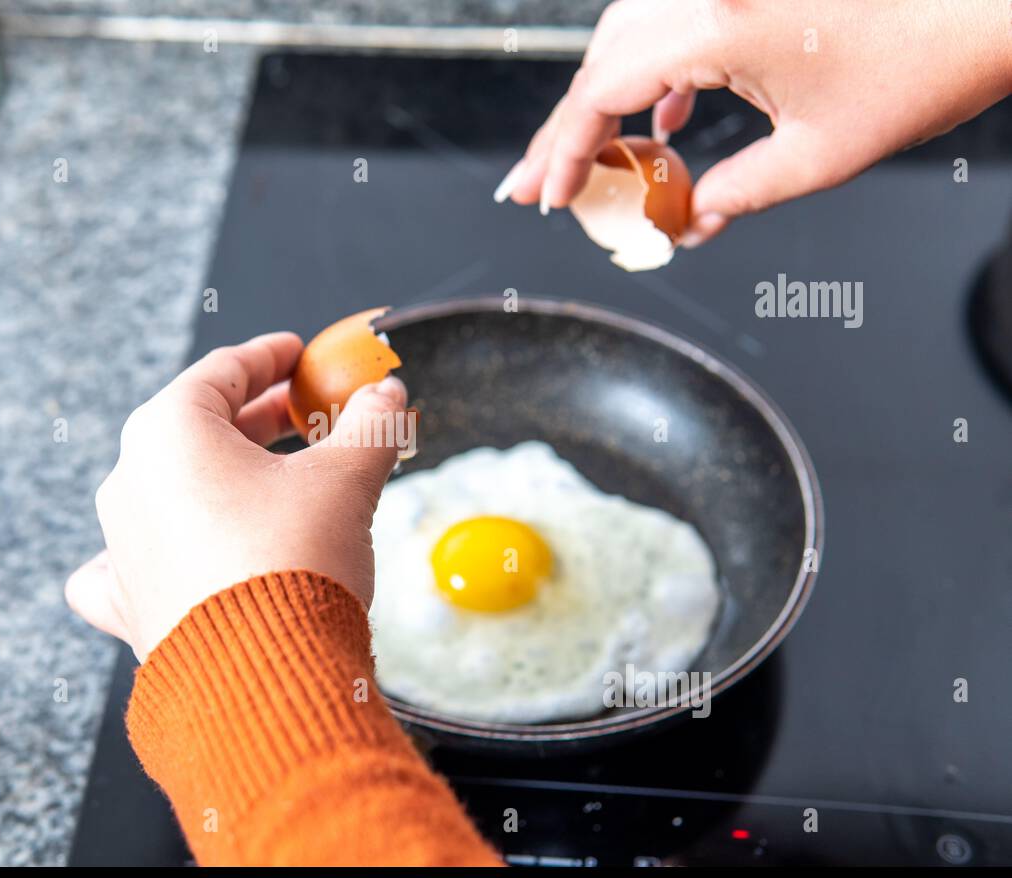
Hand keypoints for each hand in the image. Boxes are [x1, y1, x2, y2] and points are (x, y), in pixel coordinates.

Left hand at [65, 332, 409, 662]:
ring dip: (224, 479)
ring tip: (276, 485)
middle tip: (304, 415)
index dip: (269, 357)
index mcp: (169, 431)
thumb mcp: (346, 479)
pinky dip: (164, 548)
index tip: (296, 355)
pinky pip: (135, 561)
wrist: (264, 677)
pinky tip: (181, 551)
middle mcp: (130, 481)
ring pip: (171, 490)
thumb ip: (369, 427)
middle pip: (198, 429)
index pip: (223, 371)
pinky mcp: (128, 604)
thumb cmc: (293, 564)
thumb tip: (389, 395)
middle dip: (256, 419)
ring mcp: (121, 545)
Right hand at [497, 0, 1011, 244]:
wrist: (992, 4)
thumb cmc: (924, 66)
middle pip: (602, 58)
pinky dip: (659, 72)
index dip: (562, 150)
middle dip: (566, 129)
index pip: (602, 89)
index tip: (546, 197)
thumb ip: (734, 194)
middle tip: (539, 188)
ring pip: (631, 35)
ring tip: (594, 162)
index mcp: (717, 21)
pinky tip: (668, 119)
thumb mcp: (817, 155)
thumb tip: (686, 225)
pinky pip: (676, 20)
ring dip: (606, 100)